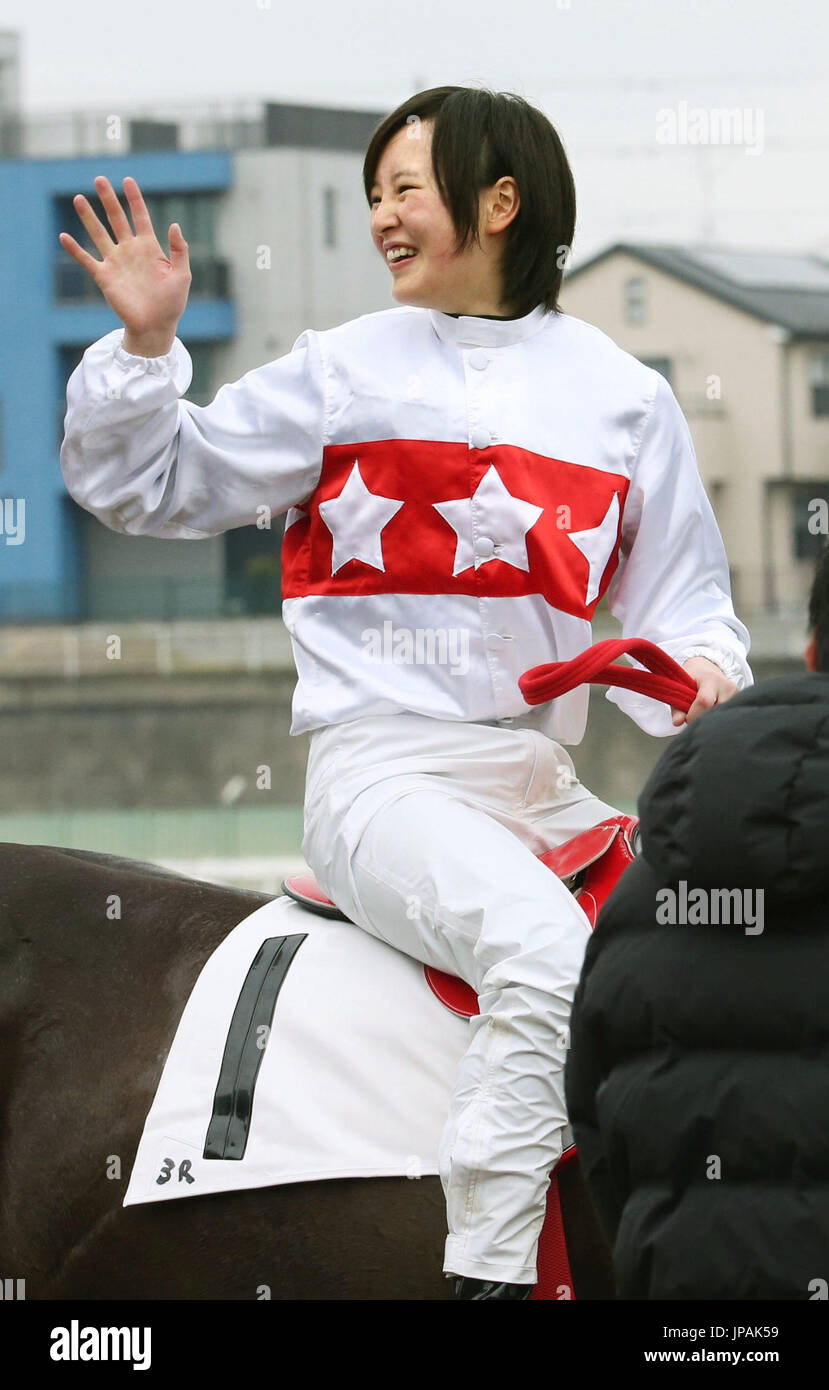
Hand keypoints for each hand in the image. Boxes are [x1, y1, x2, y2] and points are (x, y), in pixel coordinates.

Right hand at [58, 175, 190, 350]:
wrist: (156, 326)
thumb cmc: (171, 303)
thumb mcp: (182, 275)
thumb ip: (178, 250)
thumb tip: (174, 225)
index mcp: (149, 248)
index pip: (140, 217)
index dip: (134, 199)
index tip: (128, 181)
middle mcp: (130, 251)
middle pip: (116, 219)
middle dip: (108, 199)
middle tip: (99, 179)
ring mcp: (116, 262)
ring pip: (99, 234)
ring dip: (88, 217)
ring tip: (78, 198)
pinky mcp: (104, 277)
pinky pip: (87, 260)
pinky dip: (75, 250)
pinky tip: (64, 236)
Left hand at [671, 656, 738, 725]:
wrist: (707, 668)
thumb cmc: (691, 679)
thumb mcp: (680, 688)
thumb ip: (677, 707)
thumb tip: (678, 722)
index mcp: (710, 679)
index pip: (704, 701)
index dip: (693, 714)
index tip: (687, 719)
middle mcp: (727, 686)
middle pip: (714, 711)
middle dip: (702, 718)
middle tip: (694, 715)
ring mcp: (736, 693)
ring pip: (722, 715)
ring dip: (711, 718)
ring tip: (704, 710)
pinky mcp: (741, 700)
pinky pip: (727, 714)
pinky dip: (718, 716)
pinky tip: (713, 710)